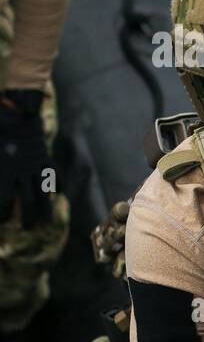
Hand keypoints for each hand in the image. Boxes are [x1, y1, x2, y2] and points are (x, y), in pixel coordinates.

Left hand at [0, 89, 55, 228]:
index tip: (2, 222)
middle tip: (28, 229)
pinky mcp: (45, 156)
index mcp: (4, 170)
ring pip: (44, 191)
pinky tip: (59, 194)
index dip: (2, 213)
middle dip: (28, 217)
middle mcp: (22, 171)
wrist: (16, 112)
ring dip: (45, 207)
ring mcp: (36, 164)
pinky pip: (54, 173)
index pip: (4, 199)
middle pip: (28, 201)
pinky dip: (58, 184)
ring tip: (47, 220)